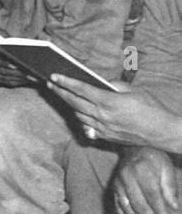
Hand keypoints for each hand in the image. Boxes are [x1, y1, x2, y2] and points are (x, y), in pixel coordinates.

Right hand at [0, 34, 28, 87]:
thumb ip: (5, 40)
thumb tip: (20, 49)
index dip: (5, 63)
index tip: (18, 65)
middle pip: (1, 71)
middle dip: (18, 74)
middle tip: (32, 74)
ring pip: (4, 78)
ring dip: (19, 80)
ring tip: (33, 78)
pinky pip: (4, 82)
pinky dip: (15, 82)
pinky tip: (25, 80)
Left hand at [48, 75, 181, 150]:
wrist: (164, 133)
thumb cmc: (152, 109)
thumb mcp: (134, 91)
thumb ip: (115, 85)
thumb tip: (102, 83)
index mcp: (109, 102)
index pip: (81, 90)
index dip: (66, 82)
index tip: (54, 76)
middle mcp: (103, 116)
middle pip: (75, 102)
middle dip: (60, 91)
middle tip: (50, 83)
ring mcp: (104, 128)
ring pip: (78, 115)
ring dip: (69, 104)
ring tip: (62, 95)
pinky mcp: (106, 137)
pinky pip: (87, 126)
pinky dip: (81, 118)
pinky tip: (78, 112)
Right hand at [112, 146, 179, 213]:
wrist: (134, 148)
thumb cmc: (154, 159)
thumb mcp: (167, 168)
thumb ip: (170, 187)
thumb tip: (173, 207)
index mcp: (141, 169)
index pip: (151, 195)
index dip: (160, 211)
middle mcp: (126, 176)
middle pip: (138, 203)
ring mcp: (117, 183)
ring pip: (127, 207)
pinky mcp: (114, 188)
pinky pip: (118, 207)